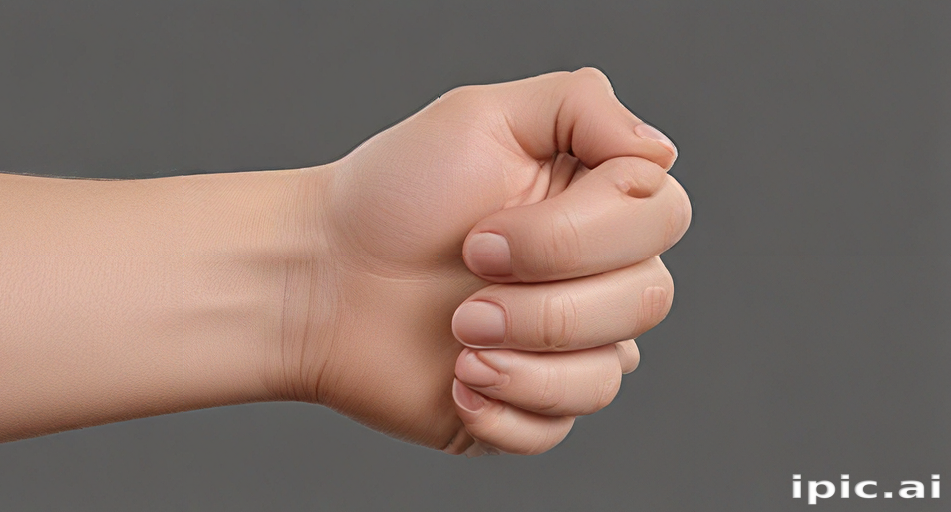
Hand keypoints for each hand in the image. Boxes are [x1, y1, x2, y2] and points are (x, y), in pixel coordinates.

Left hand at [280, 68, 690, 454]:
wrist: (316, 278)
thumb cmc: (390, 194)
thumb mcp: (479, 116)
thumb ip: (581, 106)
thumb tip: (660, 151)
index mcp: (594, 201)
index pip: (661, 217)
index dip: (577, 237)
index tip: (479, 236)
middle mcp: (593, 273)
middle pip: (648, 299)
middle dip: (547, 304)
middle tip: (465, 290)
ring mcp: (563, 345)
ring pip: (610, 373)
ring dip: (525, 360)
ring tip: (455, 342)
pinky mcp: (527, 404)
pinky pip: (560, 427)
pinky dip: (506, 410)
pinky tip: (456, 384)